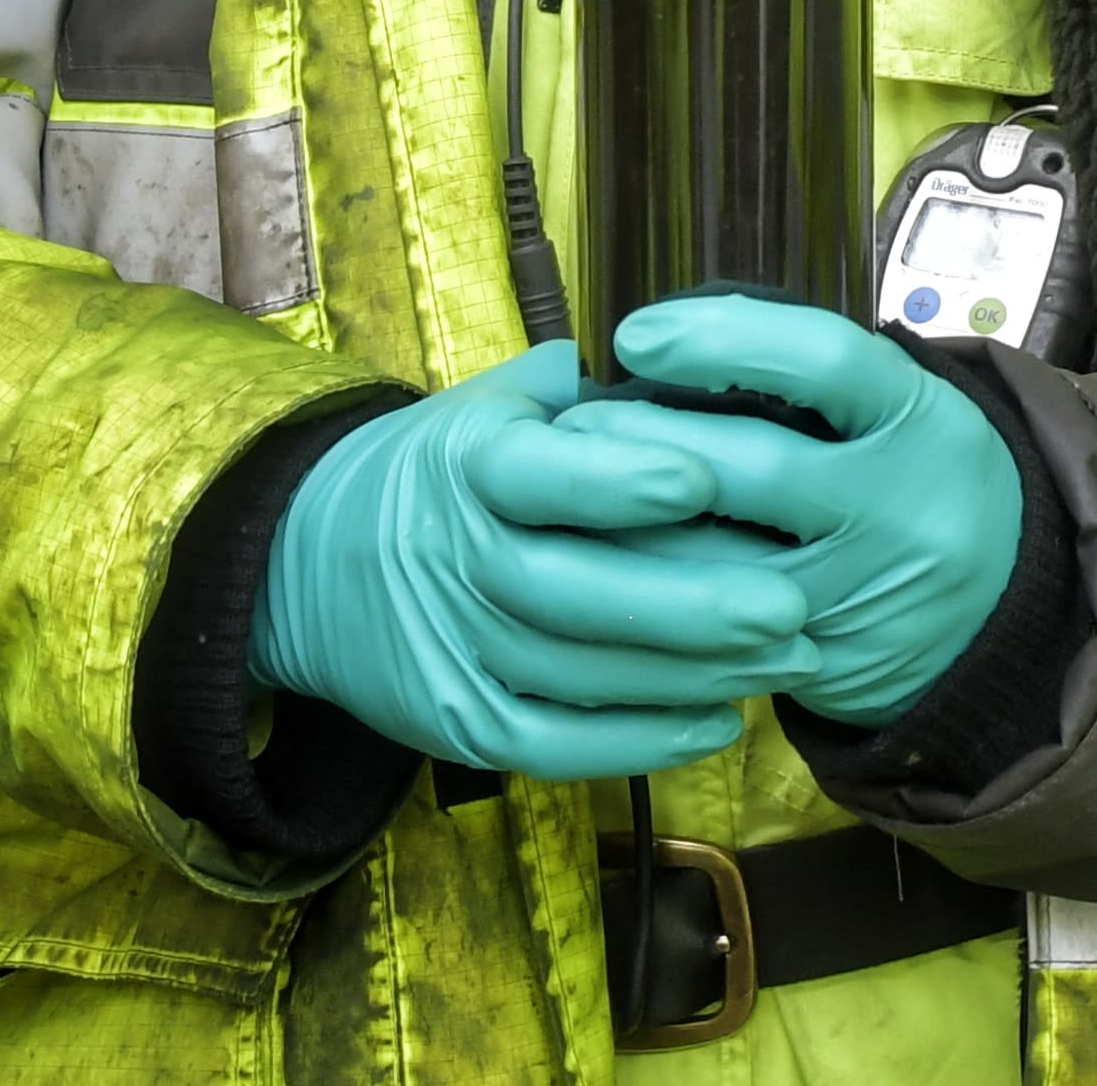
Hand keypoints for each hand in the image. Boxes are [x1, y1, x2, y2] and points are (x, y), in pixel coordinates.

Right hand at [258, 342, 816, 779]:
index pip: (537, 475)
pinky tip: (718, 721)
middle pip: (569, 592)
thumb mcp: (482, 404)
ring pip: (576, 674)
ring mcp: (449, 649)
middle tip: (791, 603)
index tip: (706, 477)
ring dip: (689, 675)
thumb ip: (570, 387)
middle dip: (688, 603)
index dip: (616, 480)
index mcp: (464, 464)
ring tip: (787, 657)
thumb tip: (672, 351)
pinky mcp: (456, 724)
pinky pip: (554, 745)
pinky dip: (638, 741)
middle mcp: (451, 558)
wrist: (305, 562)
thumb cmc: (437, 472)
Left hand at [562, 297, 1025, 726]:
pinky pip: (721, 640)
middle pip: (755, 468)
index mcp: (918, 418)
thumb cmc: (915, 474)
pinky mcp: (825, 667)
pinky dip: (656, 604)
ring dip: (628, 531)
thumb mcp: (895, 405)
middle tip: (570, 425)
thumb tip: (669, 340)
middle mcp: (899, 507)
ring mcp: (862, 596)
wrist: (1003, 603)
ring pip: (720, 566)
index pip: (822, 361)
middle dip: (645, 442)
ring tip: (567, 497)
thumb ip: (804, 376)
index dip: (720, 340)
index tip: (635, 333)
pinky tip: (605, 576)